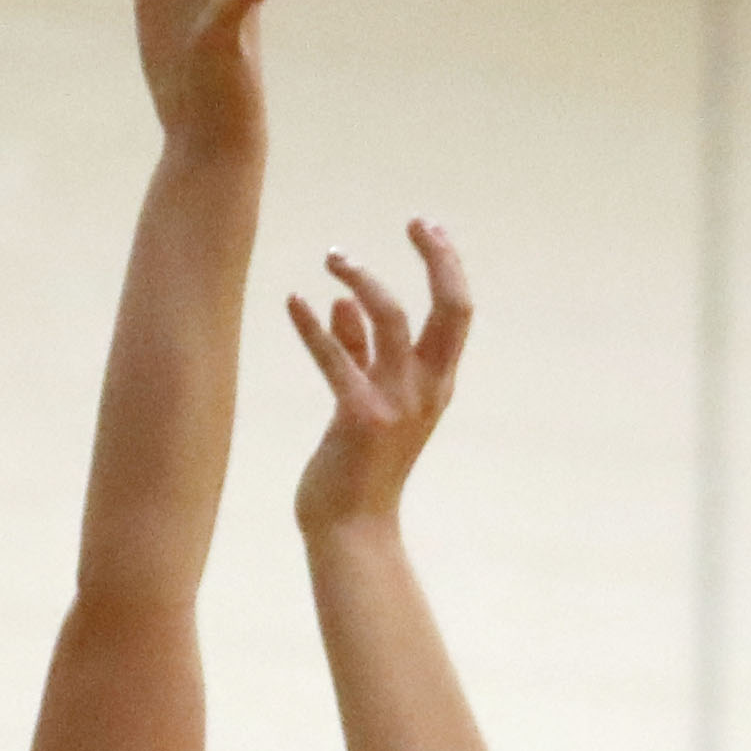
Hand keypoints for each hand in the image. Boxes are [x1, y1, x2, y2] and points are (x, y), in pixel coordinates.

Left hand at [285, 221, 472, 533]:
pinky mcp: (360, 418)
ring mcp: (397, 403)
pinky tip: (293, 301)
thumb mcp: (367, 403)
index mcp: (436, 383)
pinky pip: (337, 359)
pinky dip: (313, 327)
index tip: (427, 227)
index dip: (447, 265)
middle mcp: (427, 388)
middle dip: (438, 258)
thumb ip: (359, 349)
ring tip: (333, 256)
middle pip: (450, 307)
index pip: (457, 311)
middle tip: (417, 221)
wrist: (352, 529)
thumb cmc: (357, 468)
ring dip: (362, 278)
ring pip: (390, 319)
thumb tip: (341, 300)